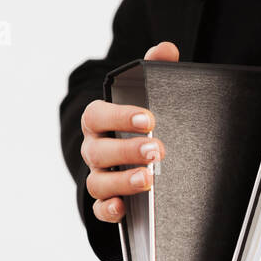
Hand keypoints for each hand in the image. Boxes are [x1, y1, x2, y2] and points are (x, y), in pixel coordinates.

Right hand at [79, 41, 179, 222]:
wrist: (135, 153)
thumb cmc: (140, 121)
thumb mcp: (147, 94)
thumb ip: (155, 69)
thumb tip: (166, 49)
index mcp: (100, 121)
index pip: (98, 115)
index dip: (119, 116)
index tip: (148, 118)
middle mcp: (94, 149)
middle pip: (99, 151)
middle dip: (127, 150)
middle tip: (157, 150)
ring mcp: (98, 176)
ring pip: (98, 182)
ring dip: (122, 181)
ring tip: (149, 179)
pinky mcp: (106, 201)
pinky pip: (100, 209)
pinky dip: (109, 210)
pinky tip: (124, 208)